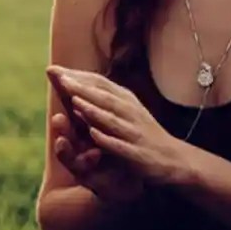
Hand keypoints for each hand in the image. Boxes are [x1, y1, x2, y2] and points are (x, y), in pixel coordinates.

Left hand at [50, 65, 192, 186]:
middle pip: (104, 97)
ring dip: (93, 110)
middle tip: (60, 78)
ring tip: (74, 101)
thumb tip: (81, 83)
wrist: (176, 160)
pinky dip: (108, 140)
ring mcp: (134, 133)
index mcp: (126, 101)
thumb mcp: (128, 111)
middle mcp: (130, 113)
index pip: (100, 84)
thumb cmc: (146, 134)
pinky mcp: (138, 154)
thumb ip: (106, 99)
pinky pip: (121, 146)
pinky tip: (94, 135)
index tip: (54, 69)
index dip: (77, 76)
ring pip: (112, 119)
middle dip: (82, 87)